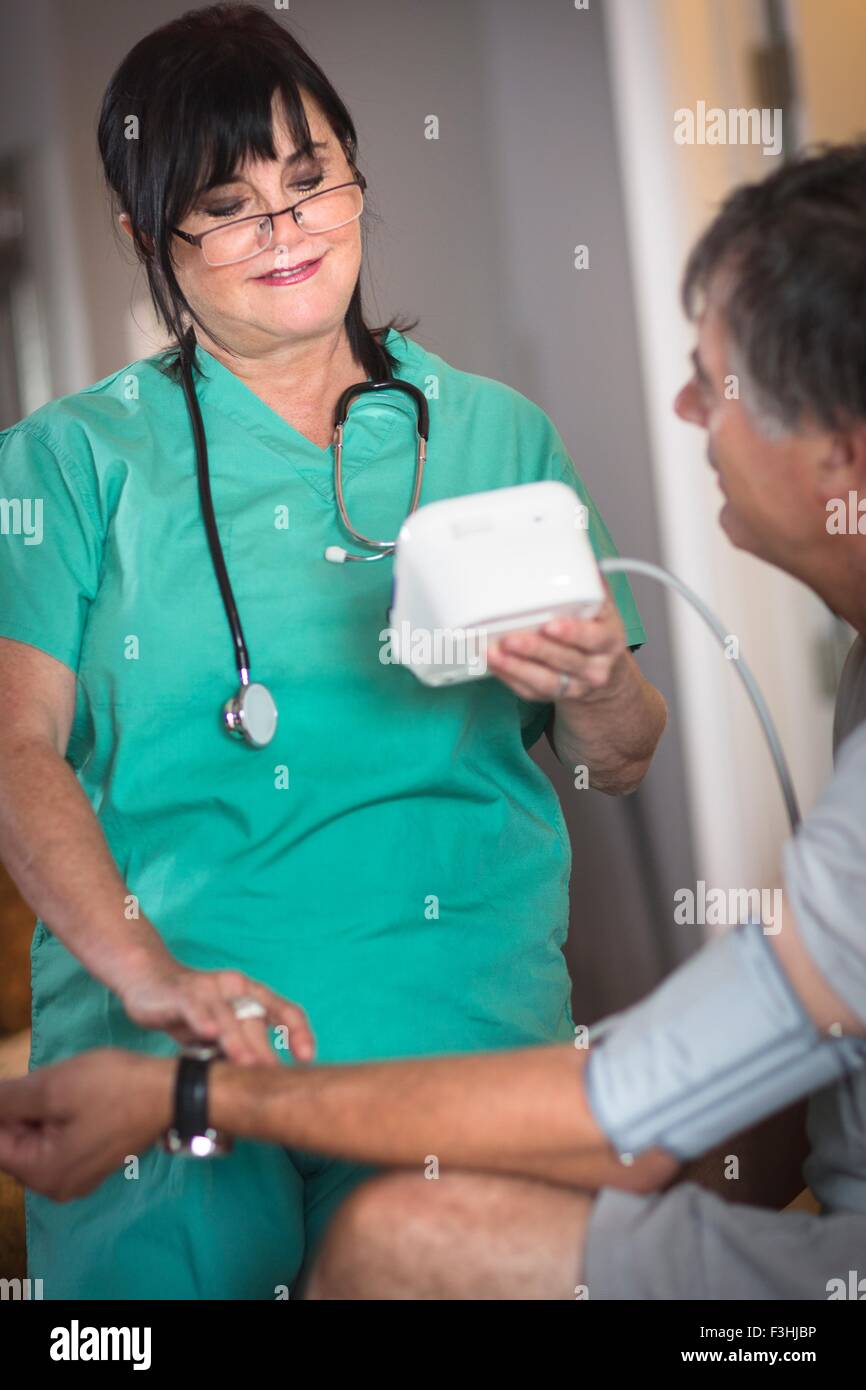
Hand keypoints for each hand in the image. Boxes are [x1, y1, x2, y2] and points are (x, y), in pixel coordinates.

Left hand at [0, 1049, 171, 1200]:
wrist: (172, 1093)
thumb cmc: (114, 1088)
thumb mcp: (54, 1087)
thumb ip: (7, 1099)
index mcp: (42, 1173)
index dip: (1, 1110)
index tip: (20, 1088)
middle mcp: (55, 1186)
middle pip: (13, 1146)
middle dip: (17, 1113)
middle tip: (44, 1083)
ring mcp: (76, 1178)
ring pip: (35, 1143)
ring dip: (36, 1115)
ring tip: (62, 1088)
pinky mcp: (92, 1164)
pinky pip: (57, 1145)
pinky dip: (55, 1121)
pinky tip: (73, 1100)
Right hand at [120, 959, 314, 1066]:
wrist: (147, 980)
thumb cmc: (190, 1010)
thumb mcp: (219, 1032)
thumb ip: (240, 1050)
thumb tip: (263, 1085)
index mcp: (249, 993)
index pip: (282, 1009)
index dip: (298, 1030)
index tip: (307, 1057)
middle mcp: (233, 987)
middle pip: (254, 1018)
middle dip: (264, 1049)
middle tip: (273, 1078)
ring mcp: (207, 989)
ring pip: (226, 1014)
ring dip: (238, 1040)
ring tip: (248, 1063)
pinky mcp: (180, 994)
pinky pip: (194, 1006)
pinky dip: (203, 1018)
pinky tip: (210, 1033)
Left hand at [485, 590, 627, 702]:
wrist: (602, 672)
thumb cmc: (597, 633)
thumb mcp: (602, 608)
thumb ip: (590, 583)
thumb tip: (575, 551)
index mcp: (608, 640)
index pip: (594, 638)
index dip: (573, 633)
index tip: (552, 624)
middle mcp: (595, 667)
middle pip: (566, 660)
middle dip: (536, 649)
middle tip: (511, 638)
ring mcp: (574, 685)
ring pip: (546, 681)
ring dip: (516, 666)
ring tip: (493, 652)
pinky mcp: (552, 696)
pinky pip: (530, 691)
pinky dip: (509, 676)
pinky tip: (494, 662)